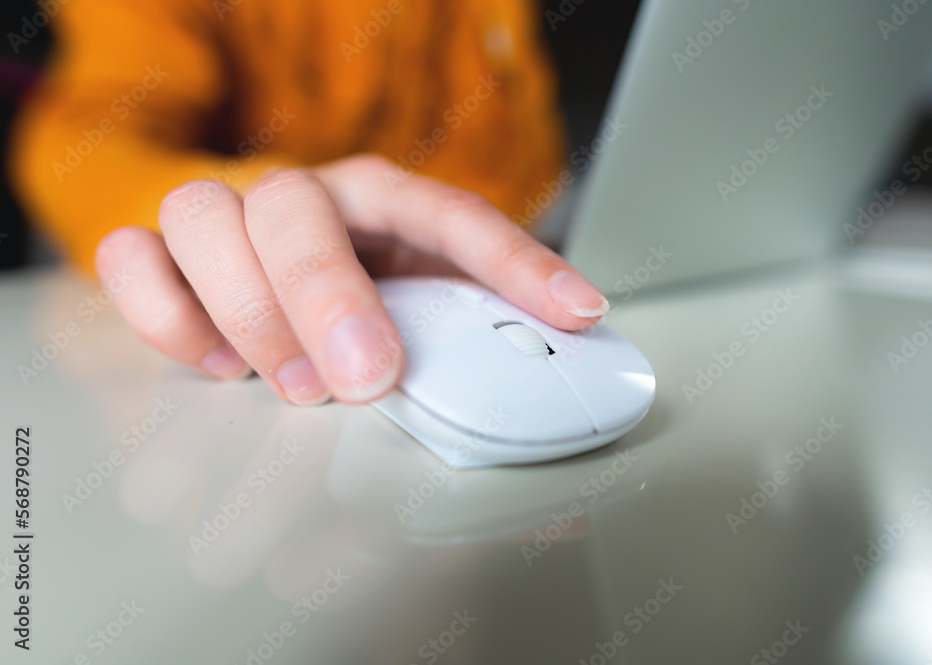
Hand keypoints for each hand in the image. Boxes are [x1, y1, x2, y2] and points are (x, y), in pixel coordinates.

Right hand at [95, 154, 609, 405]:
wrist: (266, 275)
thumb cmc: (356, 294)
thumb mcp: (421, 304)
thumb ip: (467, 327)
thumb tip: (556, 356)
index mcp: (383, 198)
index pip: (451, 213)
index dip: (515, 260)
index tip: (575, 313)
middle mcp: (306, 198)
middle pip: (296, 206)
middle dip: (326, 296)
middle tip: (362, 377)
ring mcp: (230, 219)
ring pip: (202, 214)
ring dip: (246, 309)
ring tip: (293, 383)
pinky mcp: (166, 253)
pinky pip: (133, 256)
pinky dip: (166, 314)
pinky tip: (220, 364)